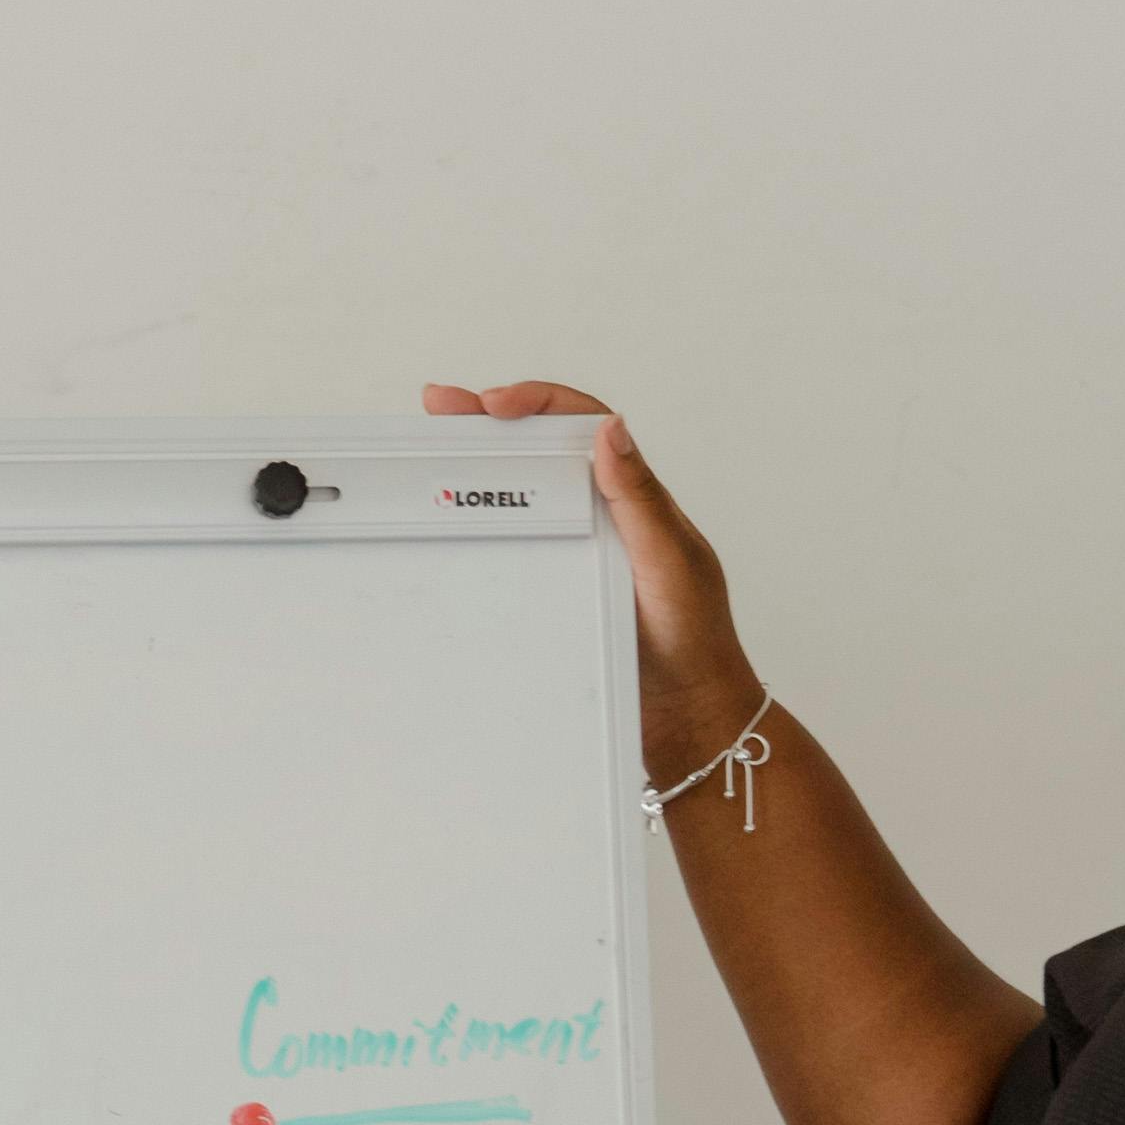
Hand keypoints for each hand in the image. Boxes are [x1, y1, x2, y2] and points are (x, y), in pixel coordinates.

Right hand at [425, 379, 747, 764]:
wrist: (686, 720)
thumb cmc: (694, 639)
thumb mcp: (671, 561)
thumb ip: (640, 500)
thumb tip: (610, 430)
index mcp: (630, 496)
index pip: (581, 425)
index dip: (537, 403)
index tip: (492, 404)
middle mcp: (598, 517)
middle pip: (537, 453)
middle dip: (486, 424)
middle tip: (437, 409)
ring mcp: (573, 555)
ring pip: (518, 500)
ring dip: (476, 473)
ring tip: (430, 454)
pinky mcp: (553, 594)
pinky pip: (511, 554)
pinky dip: (479, 534)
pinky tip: (447, 530)